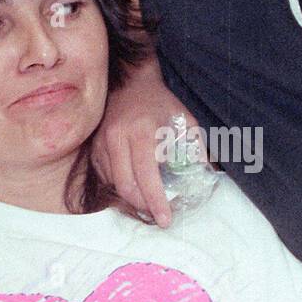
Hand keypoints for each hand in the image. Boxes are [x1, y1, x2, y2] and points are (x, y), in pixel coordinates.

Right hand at [91, 60, 204, 225]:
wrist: (131, 82)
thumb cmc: (161, 103)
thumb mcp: (185, 121)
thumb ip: (196, 148)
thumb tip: (207, 176)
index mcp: (142, 131)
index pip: (147, 176)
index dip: (156, 202)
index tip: (165, 219)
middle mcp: (117, 138)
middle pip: (126, 187)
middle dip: (143, 205)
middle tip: (158, 214)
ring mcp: (102, 143)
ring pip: (114, 185)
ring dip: (131, 198)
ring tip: (148, 200)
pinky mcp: (94, 147)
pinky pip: (105, 177)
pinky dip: (120, 186)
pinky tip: (134, 186)